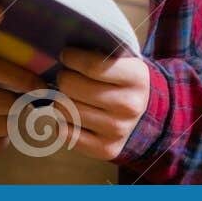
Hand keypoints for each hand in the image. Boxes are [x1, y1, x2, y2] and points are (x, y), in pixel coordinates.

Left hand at [57, 47, 151, 161]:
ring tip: (68, 95)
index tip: (66, 55)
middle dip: (63, 78)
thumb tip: (61, 52)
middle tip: (66, 77)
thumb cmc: (120, 78)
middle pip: (72, 87)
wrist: (142, 112)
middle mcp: (130, 106)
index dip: (71, 58)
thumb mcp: (118, 57)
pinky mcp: (106, 150)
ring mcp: (119, 130)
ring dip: (59, 99)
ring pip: (65, 109)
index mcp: (136, 77)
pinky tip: (69, 115)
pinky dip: (60, 122)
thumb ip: (96, 50)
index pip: (93, 66)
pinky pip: (65, 133)